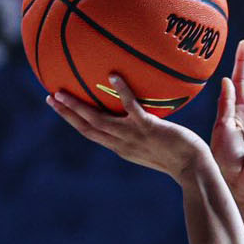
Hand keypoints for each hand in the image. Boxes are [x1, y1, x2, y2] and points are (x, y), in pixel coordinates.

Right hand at [48, 75, 211, 178]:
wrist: (193, 168)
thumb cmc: (178, 155)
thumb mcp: (153, 143)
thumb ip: (142, 129)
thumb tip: (139, 113)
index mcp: (120, 147)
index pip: (91, 133)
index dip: (73, 121)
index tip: (59, 108)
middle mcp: (122, 143)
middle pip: (86, 127)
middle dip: (66, 114)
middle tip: (50, 98)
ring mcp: (133, 135)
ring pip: (99, 120)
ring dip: (79, 106)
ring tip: (63, 92)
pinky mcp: (149, 127)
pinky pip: (131, 107)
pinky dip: (121, 92)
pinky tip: (113, 75)